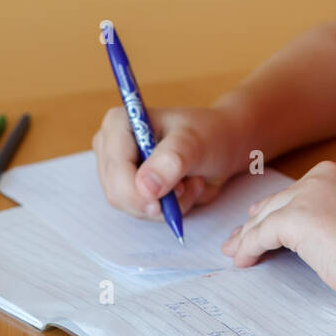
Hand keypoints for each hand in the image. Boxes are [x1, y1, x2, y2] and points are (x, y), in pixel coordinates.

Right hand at [92, 104, 242, 220]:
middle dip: (157, 199)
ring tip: (191, 181)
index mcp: (119, 123)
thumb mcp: (195, 142)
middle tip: (188, 185)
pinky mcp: (132, 189)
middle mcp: (112, 146)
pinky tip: (186, 189)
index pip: (114, 167)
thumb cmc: (210, 135)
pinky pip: (145, 213)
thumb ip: (172, 160)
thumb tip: (146, 187)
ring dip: (169, 204)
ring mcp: (120, 170)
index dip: (133, 191)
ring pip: (133, 207)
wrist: (224, 146)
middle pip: (117, 192)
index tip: (160, 203)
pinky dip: (171, 208)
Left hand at [220, 157, 335, 304]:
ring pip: (268, 216)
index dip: (284, 205)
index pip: (304, 190)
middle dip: (261, 219)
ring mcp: (309, 194)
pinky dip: (248, 248)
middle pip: (283, 200)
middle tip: (244, 233)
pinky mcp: (295, 218)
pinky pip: (261, 235)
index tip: (267, 215)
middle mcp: (326, 175)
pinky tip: (243, 259)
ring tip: (236, 250)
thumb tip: (322, 234)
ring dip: (249, 235)